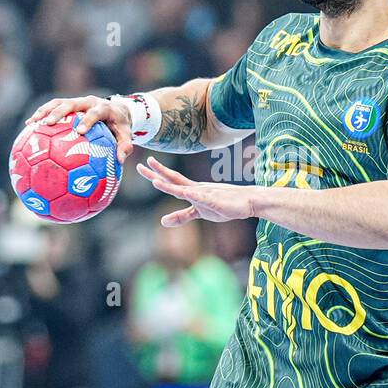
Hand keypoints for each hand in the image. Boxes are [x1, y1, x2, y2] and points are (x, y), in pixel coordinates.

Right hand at [25, 95, 133, 161]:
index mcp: (103, 108)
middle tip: (48, 124)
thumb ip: (125, 146)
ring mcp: (77, 101)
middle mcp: (88, 101)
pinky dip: (41, 114)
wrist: (116, 109)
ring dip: (44, 111)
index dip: (87, 121)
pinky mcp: (69, 103)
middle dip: (59, 113)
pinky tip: (30, 126)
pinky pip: (53, 107)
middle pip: (71, 103)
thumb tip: (120, 161)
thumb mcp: (126, 135)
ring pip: (58, 102)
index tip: (80, 132)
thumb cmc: (120, 126)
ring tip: (32, 123)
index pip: (94, 113)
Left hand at [136, 157, 255, 224]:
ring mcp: (205, 193)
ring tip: (155, 181)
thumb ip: (181, 216)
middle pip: (173, 180)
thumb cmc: (225, 205)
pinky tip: (184, 193)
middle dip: (156, 173)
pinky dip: (192, 195)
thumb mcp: (199, 212)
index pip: (171, 180)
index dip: (156, 174)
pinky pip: (201, 198)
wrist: (248, 201)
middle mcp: (195, 188)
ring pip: (184, 189)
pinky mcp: (214, 201)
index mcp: (192, 190)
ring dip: (170, 185)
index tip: (143, 166)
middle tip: (140, 165)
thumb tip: (162, 221)